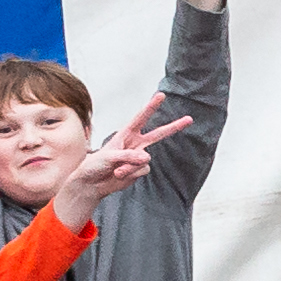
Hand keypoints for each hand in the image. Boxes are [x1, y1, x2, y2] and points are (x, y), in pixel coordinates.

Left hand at [44, 97, 195, 224]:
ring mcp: (138, 157)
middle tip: (190, 119)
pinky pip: (142, 171)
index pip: (140, 118)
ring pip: (144, 160)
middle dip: (174, 127)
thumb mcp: (108, 157)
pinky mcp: (139, 170)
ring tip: (116, 171)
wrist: (91, 184)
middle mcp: (135, 144)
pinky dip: (131, 174)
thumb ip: (128, 156)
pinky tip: (120, 176)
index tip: (161, 95)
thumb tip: (147, 158)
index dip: (151, 107)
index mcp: (125, 134)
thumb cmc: (94, 165)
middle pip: (158, 134)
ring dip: (130, 167)